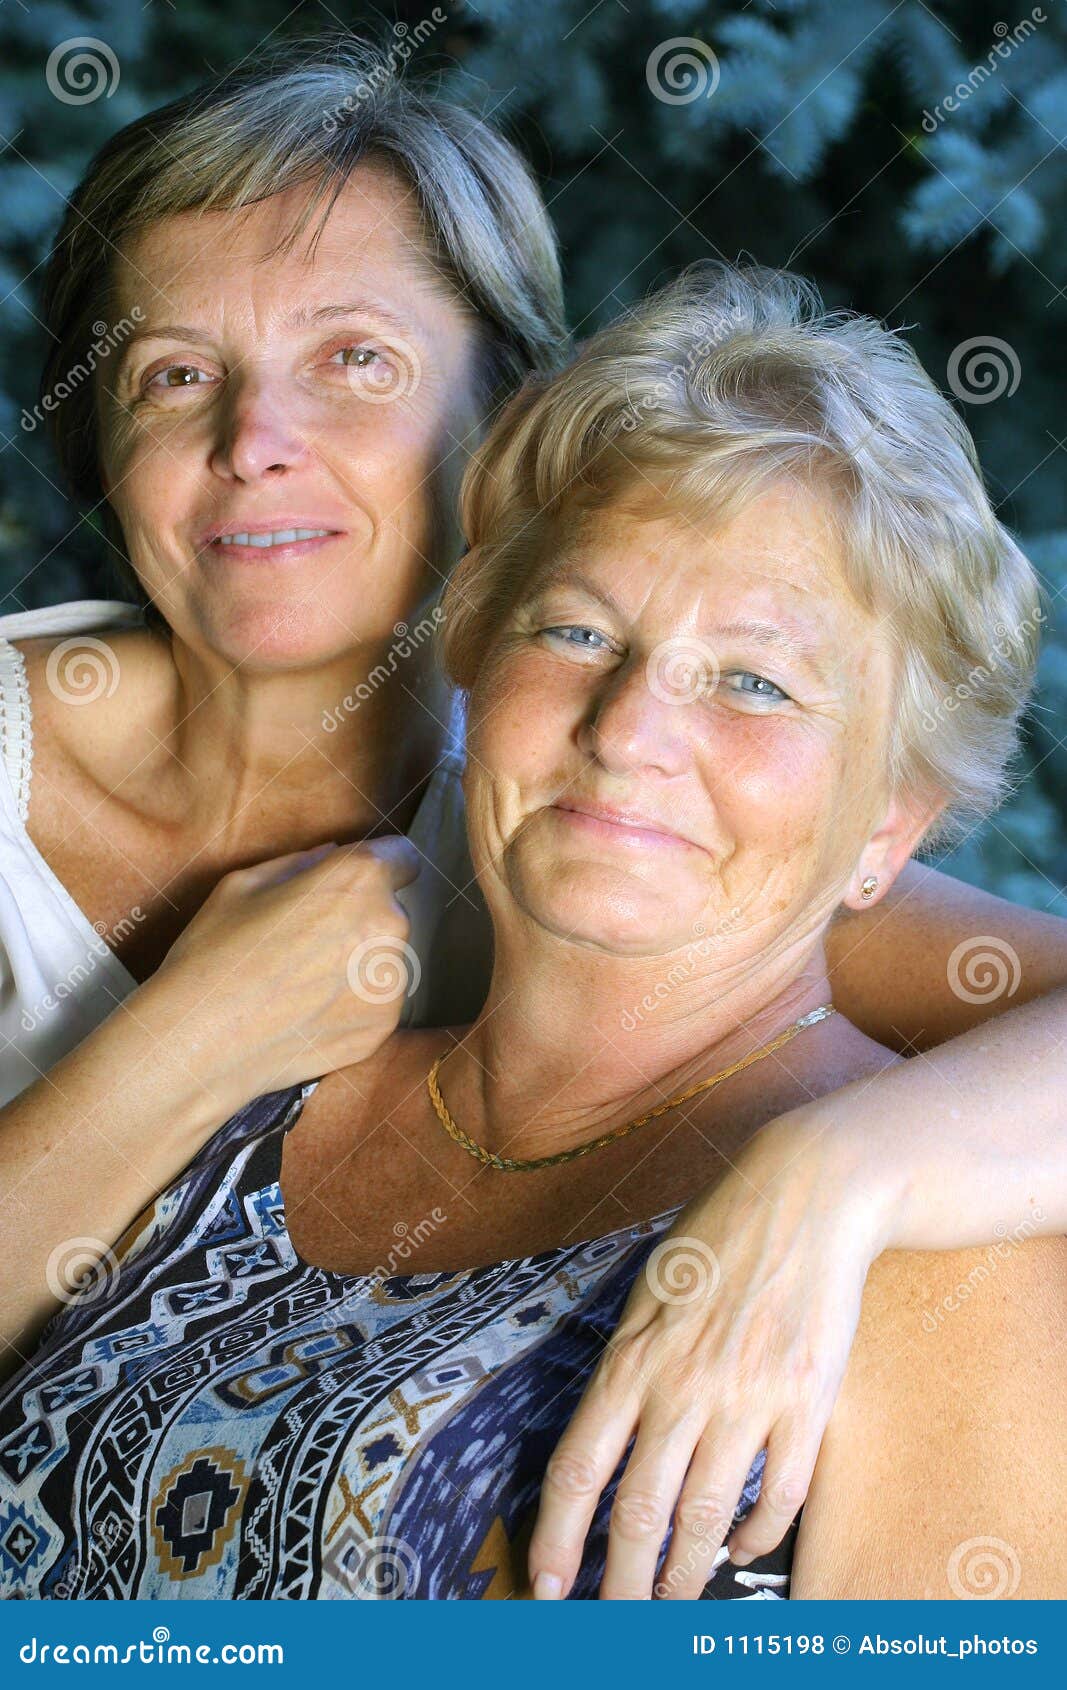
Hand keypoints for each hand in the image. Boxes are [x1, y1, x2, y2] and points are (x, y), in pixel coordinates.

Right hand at [144, 836, 420, 1112]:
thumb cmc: (215, 955)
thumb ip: (300, 862)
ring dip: (358, 962)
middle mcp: (389, 926)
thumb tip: (330, 856)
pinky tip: (307, 1011)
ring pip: (384, 958)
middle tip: (307, 940)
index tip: (352, 884)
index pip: (402, 857)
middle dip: (359, 917)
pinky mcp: (384, 1026)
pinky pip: (376, 999)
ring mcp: (391, 982)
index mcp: (358, 880)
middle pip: (390, 910)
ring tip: (302, 982)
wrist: (202, 1043)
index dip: (376, 866)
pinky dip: (352, 1002)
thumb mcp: (243, 885)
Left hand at [527, 1109, 895, 1598]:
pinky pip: (778, 1495)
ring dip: (686, 1573)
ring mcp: (748, 1398)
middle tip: (615, 1622)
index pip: (579, 1467)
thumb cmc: (718, 1236)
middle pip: (639, 1512)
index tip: (546, 1584)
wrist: (806, 1195)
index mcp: (631, 1356)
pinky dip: (757, 1536)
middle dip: (621, 1582)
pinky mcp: (806, 1402)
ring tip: (673, 1602)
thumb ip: (625, 1362)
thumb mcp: (646, 1290)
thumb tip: (602, 1437)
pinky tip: (744, 1549)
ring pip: (707, 1517)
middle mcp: (682, 1385)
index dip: (557, 1536)